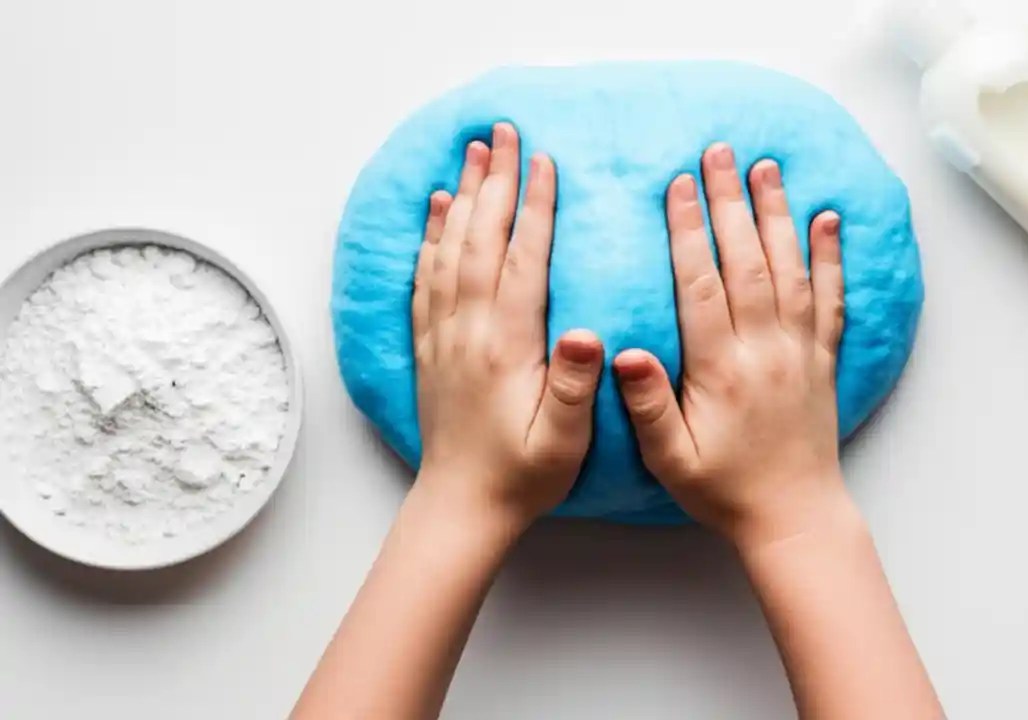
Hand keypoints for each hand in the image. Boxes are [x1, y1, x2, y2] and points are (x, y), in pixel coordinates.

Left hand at [412, 122, 603, 530]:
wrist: (463, 505)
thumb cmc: (523, 475)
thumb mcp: (563, 440)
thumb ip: (575, 385)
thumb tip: (589, 332)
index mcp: (507, 348)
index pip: (522, 262)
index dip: (535, 208)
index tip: (544, 163)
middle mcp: (469, 331)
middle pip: (480, 240)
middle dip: (495, 181)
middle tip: (504, 132)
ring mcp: (443, 335)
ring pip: (449, 250)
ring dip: (462, 195)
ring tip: (473, 152)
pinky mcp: (430, 346)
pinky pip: (425, 277)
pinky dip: (431, 236)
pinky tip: (437, 209)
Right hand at [614, 142, 848, 549]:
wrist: (794, 517)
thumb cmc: (725, 490)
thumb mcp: (671, 459)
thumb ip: (648, 405)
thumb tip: (625, 352)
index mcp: (721, 369)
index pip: (701, 284)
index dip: (687, 231)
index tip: (678, 185)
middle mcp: (765, 350)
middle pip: (746, 261)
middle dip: (730, 202)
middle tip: (719, 152)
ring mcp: (799, 351)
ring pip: (790, 269)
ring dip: (777, 214)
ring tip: (766, 167)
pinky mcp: (822, 360)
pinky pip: (832, 299)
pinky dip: (831, 256)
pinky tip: (828, 220)